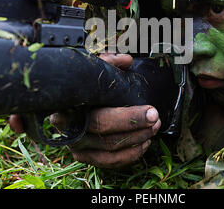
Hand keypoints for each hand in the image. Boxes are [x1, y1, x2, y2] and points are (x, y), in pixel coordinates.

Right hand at [9, 53, 161, 168]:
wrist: (67, 100)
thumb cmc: (82, 85)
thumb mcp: (90, 69)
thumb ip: (107, 63)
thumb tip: (126, 61)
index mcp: (69, 108)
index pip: (101, 118)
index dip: (129, 117)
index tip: (151, 111)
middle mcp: (69, 130)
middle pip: (107, 137)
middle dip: (137, 128)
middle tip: (156, 119)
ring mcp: (76, 145)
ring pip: (110, 151)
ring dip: (137, 142)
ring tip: (153, 130)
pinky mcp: (83, 156)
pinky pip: (109, 161)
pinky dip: (130, 155)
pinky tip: (144, 144)